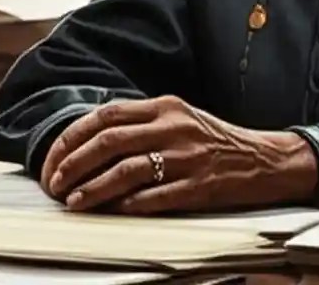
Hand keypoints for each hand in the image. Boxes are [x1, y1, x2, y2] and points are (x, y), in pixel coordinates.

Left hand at [40, 95, 316, 214]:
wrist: (265, 159)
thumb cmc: (215, 140)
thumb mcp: (179, 118)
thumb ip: (141, 122)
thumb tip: (90, 140)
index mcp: (165, 106)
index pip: (105, 115)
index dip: (72, 137)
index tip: (54, 158)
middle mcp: (173, 127)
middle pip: (109, 141)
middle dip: (73, 164)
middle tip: (55, 183)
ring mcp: (187, 156)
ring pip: (126, 170)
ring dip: (93, 188)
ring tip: (74, 202)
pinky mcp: (198, 186)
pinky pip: (155, 196)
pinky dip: (127, 205)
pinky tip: (111, 212)